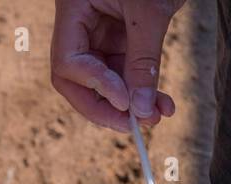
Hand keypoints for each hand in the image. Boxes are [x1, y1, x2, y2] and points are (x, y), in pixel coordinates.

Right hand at [50, 0, 181, 131]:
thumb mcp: (150, 10)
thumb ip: (144, 60)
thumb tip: (140, 110)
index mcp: (72, 9)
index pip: (69, 62)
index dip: (96, 87)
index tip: (126, 103)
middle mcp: (80, 24)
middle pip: (77, 80)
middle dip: (106, 106)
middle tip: (133, 126)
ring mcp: (98, 30)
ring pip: (105, 79)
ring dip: (132, 102)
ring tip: (158, 115)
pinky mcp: (119, 35)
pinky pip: (125, 69)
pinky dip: (143, 87)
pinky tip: (161, 104)